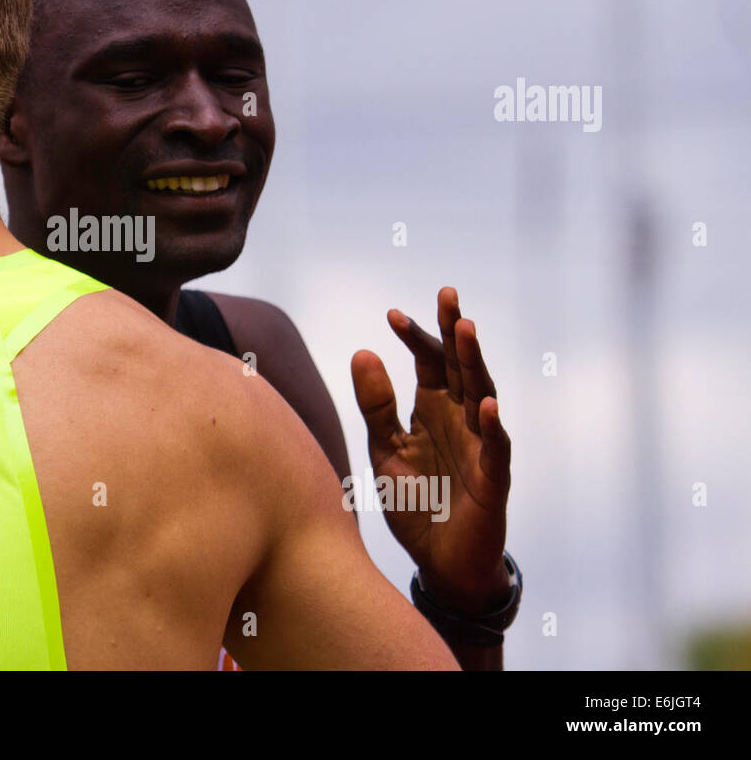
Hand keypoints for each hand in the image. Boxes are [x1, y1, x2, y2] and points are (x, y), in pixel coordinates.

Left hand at [350, 287, 510, 613]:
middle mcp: (460, 419)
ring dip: (475, 363)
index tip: (392, 314)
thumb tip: (362, 351)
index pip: (427, 361)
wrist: (439, 562)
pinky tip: (486, 404)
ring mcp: (480, 445)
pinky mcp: (494, 479)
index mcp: (432, 409)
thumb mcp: (385, 451)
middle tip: (447, 295)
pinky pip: (496, 448)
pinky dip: (493, 426)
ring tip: (466, 330)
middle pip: (459, 366)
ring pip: (482, 394)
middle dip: (453, 331)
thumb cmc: (416, 504)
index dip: (414, 336)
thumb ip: (375, 406)